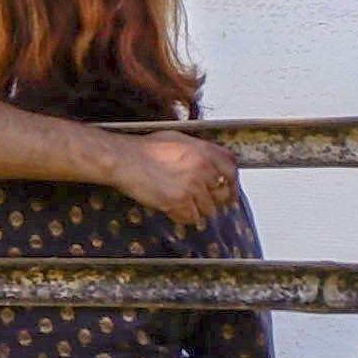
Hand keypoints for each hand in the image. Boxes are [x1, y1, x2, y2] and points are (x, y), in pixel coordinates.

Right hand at [109, 130, 237, 226]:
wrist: (125, 159)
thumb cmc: (144, 149)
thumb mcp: (178, 139)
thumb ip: (199, 150)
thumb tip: (211, 160)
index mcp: (204, 151)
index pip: (231, 169)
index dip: (232, 183)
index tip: (230, 191)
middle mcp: (203, 167)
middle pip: (223, 193)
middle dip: (214, 199)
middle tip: (201, 201)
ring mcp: (193, 185)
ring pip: (209, 209)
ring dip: (196, 208)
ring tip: (178, 200)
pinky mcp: (181, 201)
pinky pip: (192, 218)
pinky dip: (183, 216)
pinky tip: (171, 206)